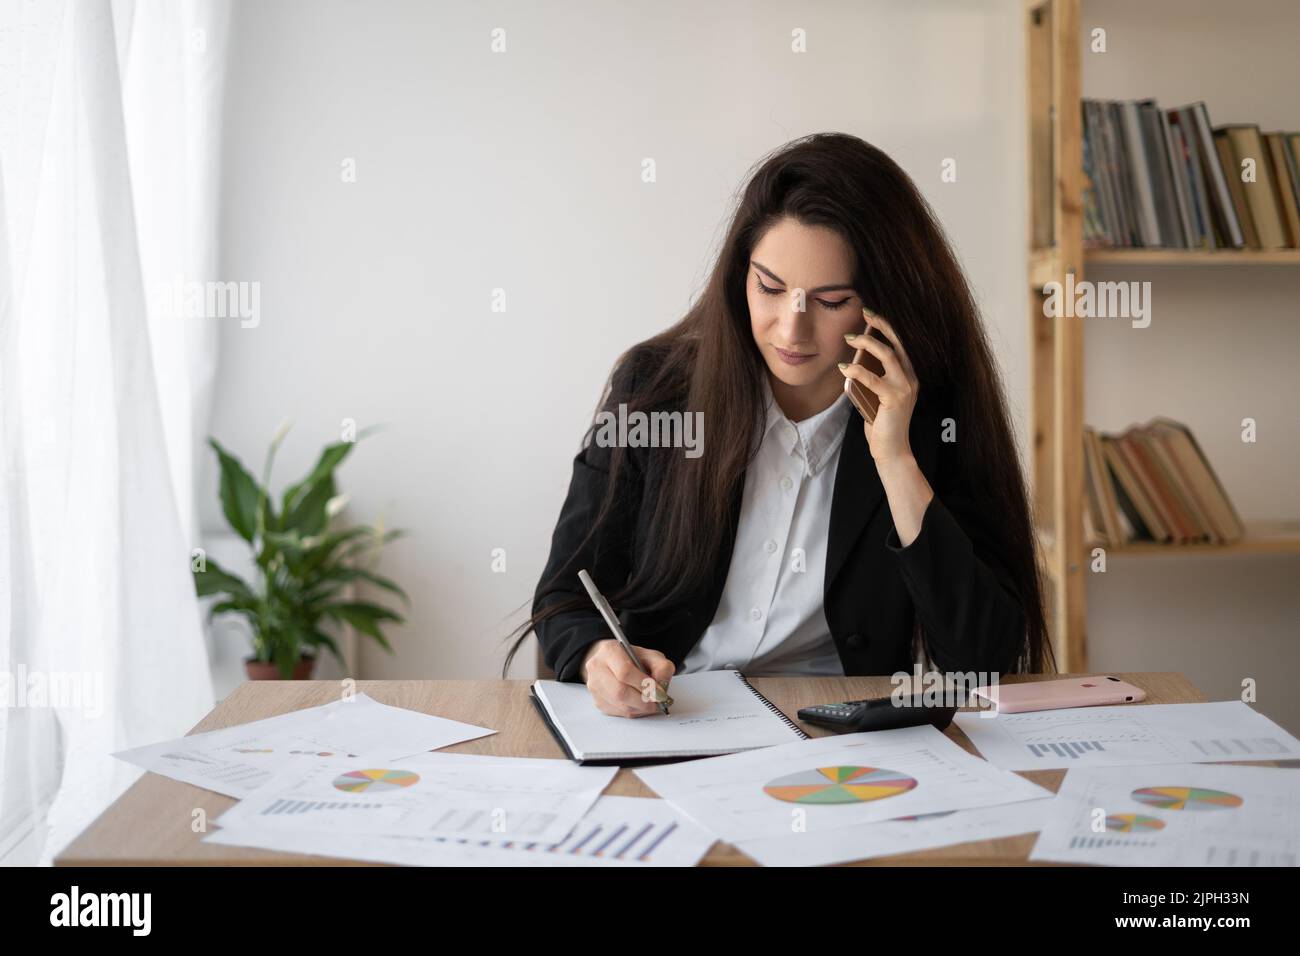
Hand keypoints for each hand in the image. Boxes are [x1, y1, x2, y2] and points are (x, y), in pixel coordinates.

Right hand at [579, 640, 674, 717]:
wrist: (613, 663)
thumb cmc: (632, 659)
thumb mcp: (651, 656)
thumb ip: (662, 667)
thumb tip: (661, 688)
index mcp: (610, 651)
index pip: (625, 672)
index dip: (644, 685)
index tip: (659, 692)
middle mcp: (597, 668)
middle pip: (620, 692)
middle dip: (643, 701)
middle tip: (657, 701)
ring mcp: (594, 686)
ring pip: (620, 705)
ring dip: (640, 708)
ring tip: (650, 702)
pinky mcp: (598, 701)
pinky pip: (618, 713)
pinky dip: (633, 711)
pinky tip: (639, 704)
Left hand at [840, 308, 919, 464]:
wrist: (892, 449)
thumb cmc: (883, 423)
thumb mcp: (879, 396)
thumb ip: (874, 379)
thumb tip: (855, 363)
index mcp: (909, 376)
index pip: (901, 344)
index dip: (887, 327)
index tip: (871, 315)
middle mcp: (911, 378)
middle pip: (897, 342)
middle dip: (881, 324)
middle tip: (864, 313)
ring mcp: (905, 387)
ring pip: (887, 354)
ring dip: (866, 342)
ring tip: (850, 337)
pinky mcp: (894, 398)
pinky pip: (873, 378)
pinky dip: (856, 370)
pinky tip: (844, 367)